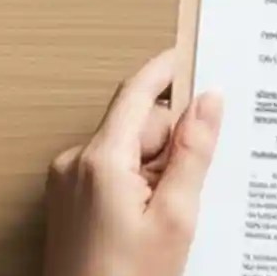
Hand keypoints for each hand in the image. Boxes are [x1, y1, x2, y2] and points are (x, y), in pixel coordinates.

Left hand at [44, 50, 223, 275]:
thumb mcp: (175, 217)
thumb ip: (193, 153)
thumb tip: (208, 103)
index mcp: (100, 159)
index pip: (138, 91)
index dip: (169, 69)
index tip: (196, 55)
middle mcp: (75, 162)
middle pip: (138, 124)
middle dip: (172, 143)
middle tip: (193, 186)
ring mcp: (68, 182)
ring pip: (128, 151)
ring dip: (156, 170)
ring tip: (169, 217)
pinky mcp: (69, 200)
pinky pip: (113, 172)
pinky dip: (139, 185)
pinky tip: (153, 220)